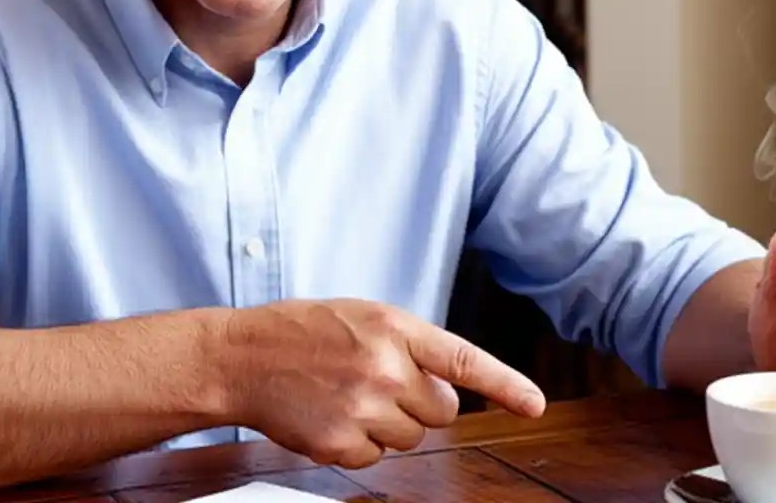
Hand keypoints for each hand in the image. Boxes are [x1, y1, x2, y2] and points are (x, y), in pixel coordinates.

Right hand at [220, 299, 545, 467]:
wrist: (241, 357)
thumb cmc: (300, 333)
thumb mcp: (361, 317)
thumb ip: (406, 345)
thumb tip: (445, 387)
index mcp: (393, 328)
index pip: (463, 359)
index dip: (505, 385)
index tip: (534, 404)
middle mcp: (385, 368)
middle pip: (442, 412)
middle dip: (420, 405)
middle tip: (379, 385)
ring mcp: (364, 408)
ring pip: (411, 438)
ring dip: (388, 425)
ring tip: (346, 396)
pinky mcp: (342, 442)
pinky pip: (376, 458)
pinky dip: (358, 444)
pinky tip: (330, 416)